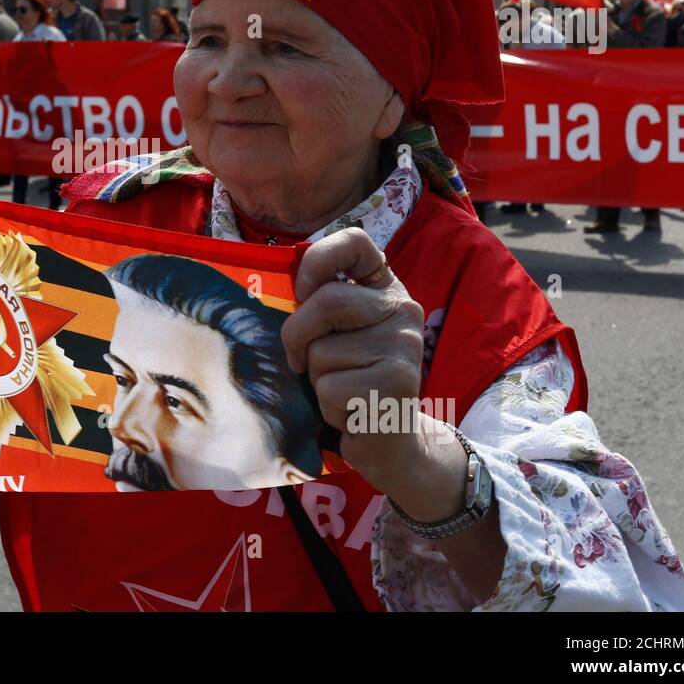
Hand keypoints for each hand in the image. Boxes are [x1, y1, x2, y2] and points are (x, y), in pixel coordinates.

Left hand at [281, 226, 426, 489]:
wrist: (391, 441)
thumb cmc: (351, 381)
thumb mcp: (338, 336)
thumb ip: (319, 307)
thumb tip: (279, 285)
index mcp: (385, 289)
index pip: (356, 242)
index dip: (319, 258)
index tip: (303, 290)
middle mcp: (402, 310)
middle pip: (327, 301)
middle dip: (297, 337)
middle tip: (301, 362)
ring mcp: (404, 346)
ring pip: (322, 352)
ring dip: (317, 380)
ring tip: (343, 390)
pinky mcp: (398, 384)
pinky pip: (331, 388)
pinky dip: (329, 407)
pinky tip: (352, 411)